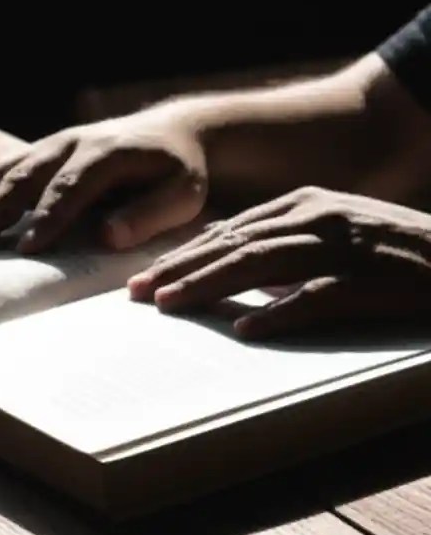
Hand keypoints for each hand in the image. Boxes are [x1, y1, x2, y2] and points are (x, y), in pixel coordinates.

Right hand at [0, 110, 208, 253]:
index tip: (26, 250)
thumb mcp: (182, 194)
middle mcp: (68, 143)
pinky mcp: (33, 155)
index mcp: (106, 152)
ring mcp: (46, 146)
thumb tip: (107, 235)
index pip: (70, 186)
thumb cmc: (177, 172)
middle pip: (21, 177)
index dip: (47, 218)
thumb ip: (149, 214)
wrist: (170, 132)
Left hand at [128, 186, 430, 338]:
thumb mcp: (334, 237)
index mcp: (307, 204)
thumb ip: (284, 246)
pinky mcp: (374, 280)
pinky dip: (280, 312)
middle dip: (181, 268)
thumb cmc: (398, 255)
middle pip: (235, 243)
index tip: (145, 276)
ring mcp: (347, 247)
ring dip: (211, 285)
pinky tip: (248, 330)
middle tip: (137, 293)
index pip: (230, 229)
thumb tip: (229, 267)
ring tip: (171, 305)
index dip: (184, 254)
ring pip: (263, 264)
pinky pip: (319, 297)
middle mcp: (320, 217)